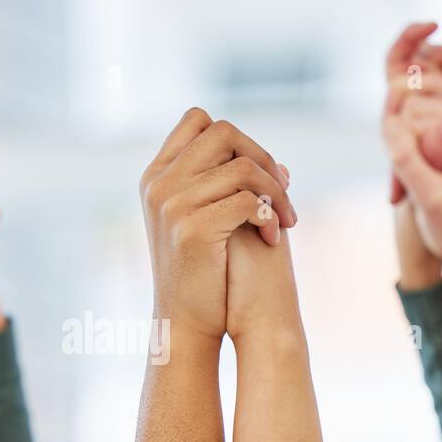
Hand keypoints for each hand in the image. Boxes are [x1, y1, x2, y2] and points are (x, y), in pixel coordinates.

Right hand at [140, 108, 295, 347]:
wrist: (186, 322)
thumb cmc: (204, 272)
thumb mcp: (205, 220)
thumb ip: (227, 187)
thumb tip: (278, 163)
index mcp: (156, 176)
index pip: (198, 120)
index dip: (236, 138)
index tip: (256, 173)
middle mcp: (158, 184)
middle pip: (224, 134)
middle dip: (261, 158)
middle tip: (281, 190)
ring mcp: (171, 205)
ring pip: (243, 168)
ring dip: (275, 192)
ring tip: (284, 219)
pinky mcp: (191, 229)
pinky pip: (247, 201)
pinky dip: (269, 215)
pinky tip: (273, 236)